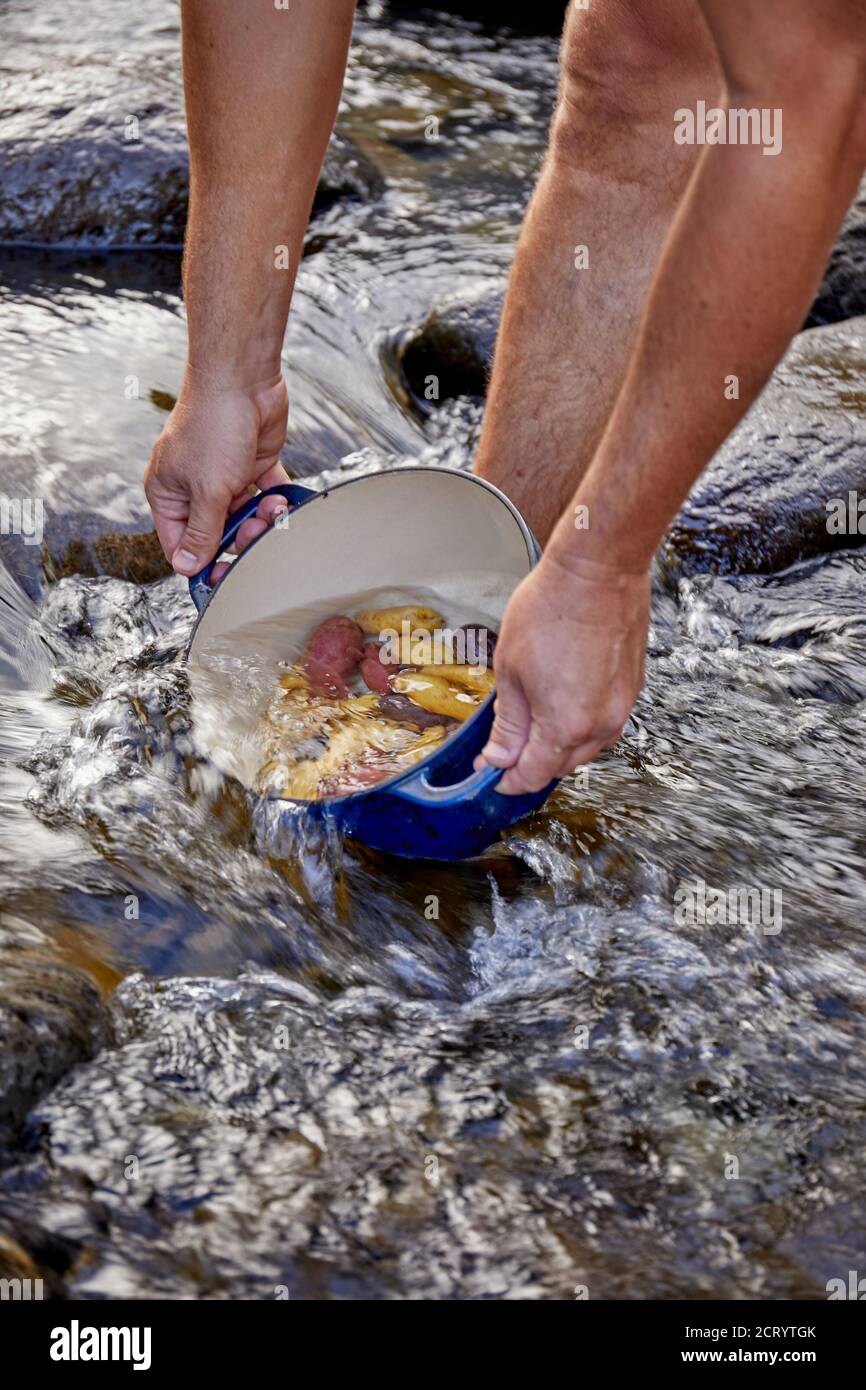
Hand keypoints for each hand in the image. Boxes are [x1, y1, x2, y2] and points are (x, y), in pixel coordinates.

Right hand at [144, 368, 291, 581]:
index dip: (201, 564)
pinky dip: (277, 501)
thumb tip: (188, 567)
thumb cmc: (213, 427)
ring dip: (261, 519)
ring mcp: (224, 477)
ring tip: (272, 508)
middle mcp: (193, 488)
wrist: (243, 380)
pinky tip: (285, 501)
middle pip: (216, 534)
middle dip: (239, 538)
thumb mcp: (207, 490)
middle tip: (256, 531)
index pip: (180, 544)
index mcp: (168, 494)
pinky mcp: (251, 465)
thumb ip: (202, 532)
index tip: (224, 577)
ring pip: (244, 516)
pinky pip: (265, 494)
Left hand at [476, 550, 649, 793]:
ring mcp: (621, 707)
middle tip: (504, 750)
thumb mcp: (510, 670)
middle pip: (562, 765)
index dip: (509, 779)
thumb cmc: (550, 610)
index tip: (491, 774)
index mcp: (565, 725)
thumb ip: (509, 722)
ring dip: (558, 746)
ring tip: (532, 725)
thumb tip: (500, 757)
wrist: (598, 571)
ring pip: (586, 747)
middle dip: (532, 764)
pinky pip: (603, 723)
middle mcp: (600, 724)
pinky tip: (562, 705)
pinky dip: (580, 725)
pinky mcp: (632, 688)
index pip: (534, 773)